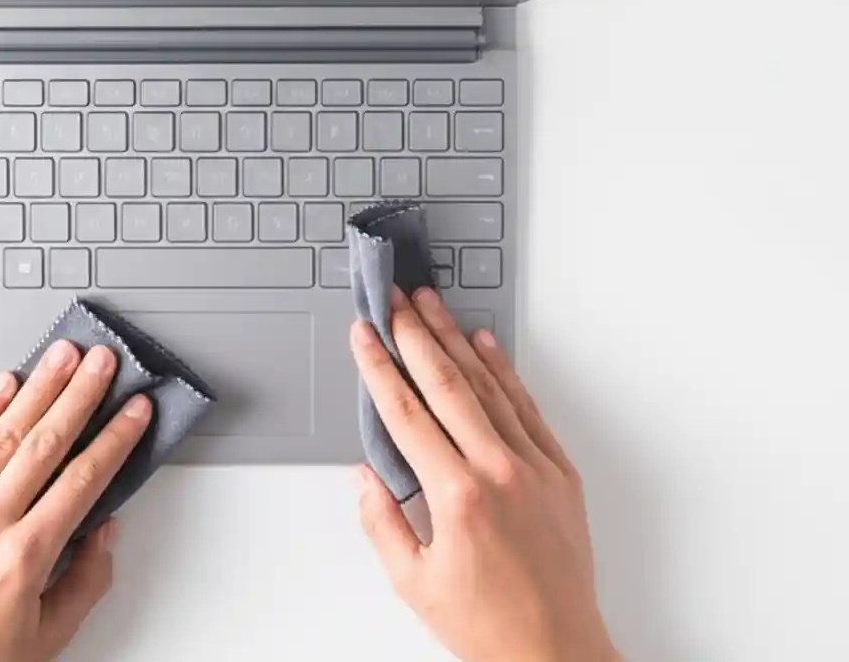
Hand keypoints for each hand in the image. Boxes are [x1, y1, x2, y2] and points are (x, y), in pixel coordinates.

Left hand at [0, 340, 150, 661]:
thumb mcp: (50, 633)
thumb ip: (86, 577)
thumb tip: (105, 526)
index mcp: (24, 558)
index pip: (83, 480)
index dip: (116, 438)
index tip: (135, 410)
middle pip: (45, 443)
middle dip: (81, 395)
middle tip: (104, 360)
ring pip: (0, 435)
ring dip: (36, 389)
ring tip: (61, 356)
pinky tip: (4, 385)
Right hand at [350, 288, 618, 661]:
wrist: (556, 652)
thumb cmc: (488, 625)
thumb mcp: (412, 582)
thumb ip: (382, 521)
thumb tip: (366, 476)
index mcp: (456, 496)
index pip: (406, 414)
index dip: (380, 368)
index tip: (364, 335)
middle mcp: (499, 471)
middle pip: (446, 384)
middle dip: (414, 335)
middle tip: (394, 299)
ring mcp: (535, 468)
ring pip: (488, 387)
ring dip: (455, 342)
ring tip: (431, 307)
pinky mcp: (560, 474)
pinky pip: (528, 409)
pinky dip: (504, 373)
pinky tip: (486, 346)